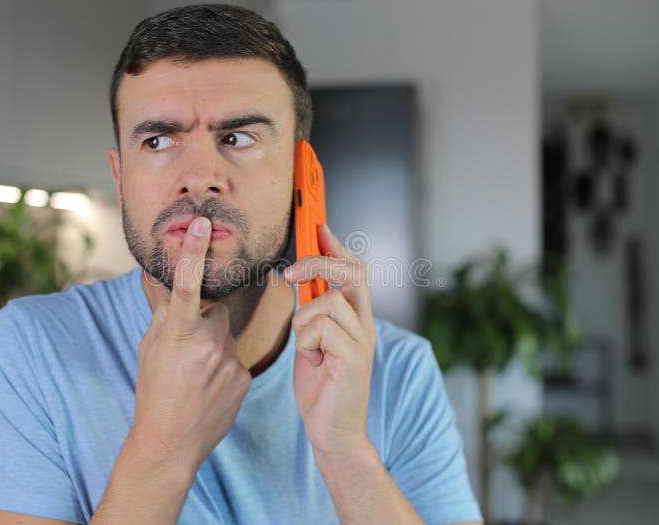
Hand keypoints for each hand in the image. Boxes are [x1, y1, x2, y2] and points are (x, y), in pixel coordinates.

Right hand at [129, 217, 250, 474]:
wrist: (170, 443)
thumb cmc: (154, 393)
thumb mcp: (150, 349)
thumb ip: (163, 315)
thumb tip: (169, 284)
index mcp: (177, 334)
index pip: (187, 286)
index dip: (193, 252)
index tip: (202, 223)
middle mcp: (207, 344)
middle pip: (216, 310)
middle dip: (205, 319)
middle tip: (188, 347)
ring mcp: (230, 361)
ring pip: (226, 334)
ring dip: (214, 344)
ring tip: (197, 373)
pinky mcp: (245, 376)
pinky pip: (237, 356)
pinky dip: (225, 365)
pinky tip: (210, 386)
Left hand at [284, 224, 376, 457]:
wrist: (333, 434)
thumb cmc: (322, 388)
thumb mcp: (313, 342)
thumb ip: (313, 312)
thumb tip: (301, 280)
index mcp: (357, 319)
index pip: (355, 270)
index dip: (337, 245)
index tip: (319, 225)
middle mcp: (366, 325)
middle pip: (352, 272)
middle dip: (320, 260)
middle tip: (292, 272)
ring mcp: (364, 341)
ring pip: (326, 301)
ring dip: (303, 323)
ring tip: (309, 351)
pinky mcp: (356, 358)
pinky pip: (321, 327)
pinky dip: (307, 343)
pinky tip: (315, 363)